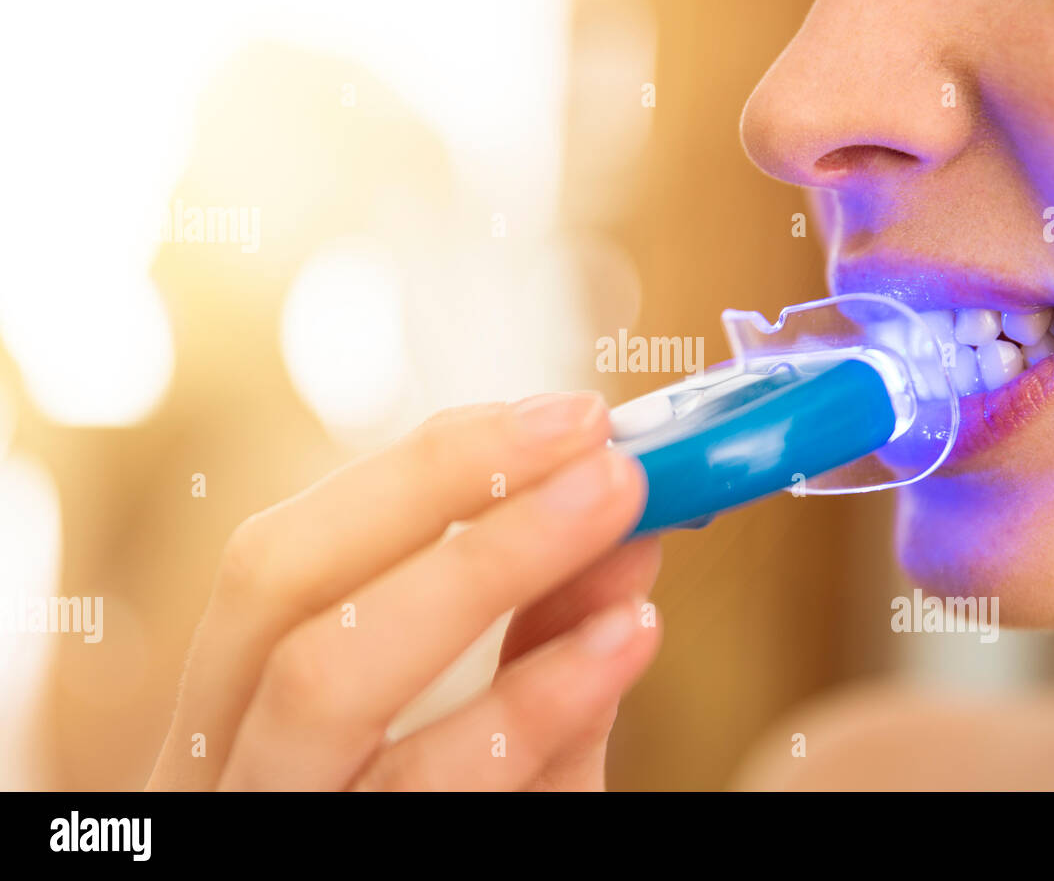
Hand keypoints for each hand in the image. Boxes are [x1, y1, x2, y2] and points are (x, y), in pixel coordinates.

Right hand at [146, 392, 660, 789]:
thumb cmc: (440, 829)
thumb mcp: (478, 733)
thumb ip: (531, 633)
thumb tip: (622, 519)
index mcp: (238, 709)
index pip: (291, 556)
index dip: (425, 469)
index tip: (566, 413)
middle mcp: (226, 775)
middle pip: (288, 604)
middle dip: (452, 508)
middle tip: (606, 455)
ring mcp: (275, 835)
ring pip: (329, 696)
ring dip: (491, 586)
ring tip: (632, 530)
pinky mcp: (348, 880)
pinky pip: (427, 805)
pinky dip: (528, 712)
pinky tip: (622, 648)